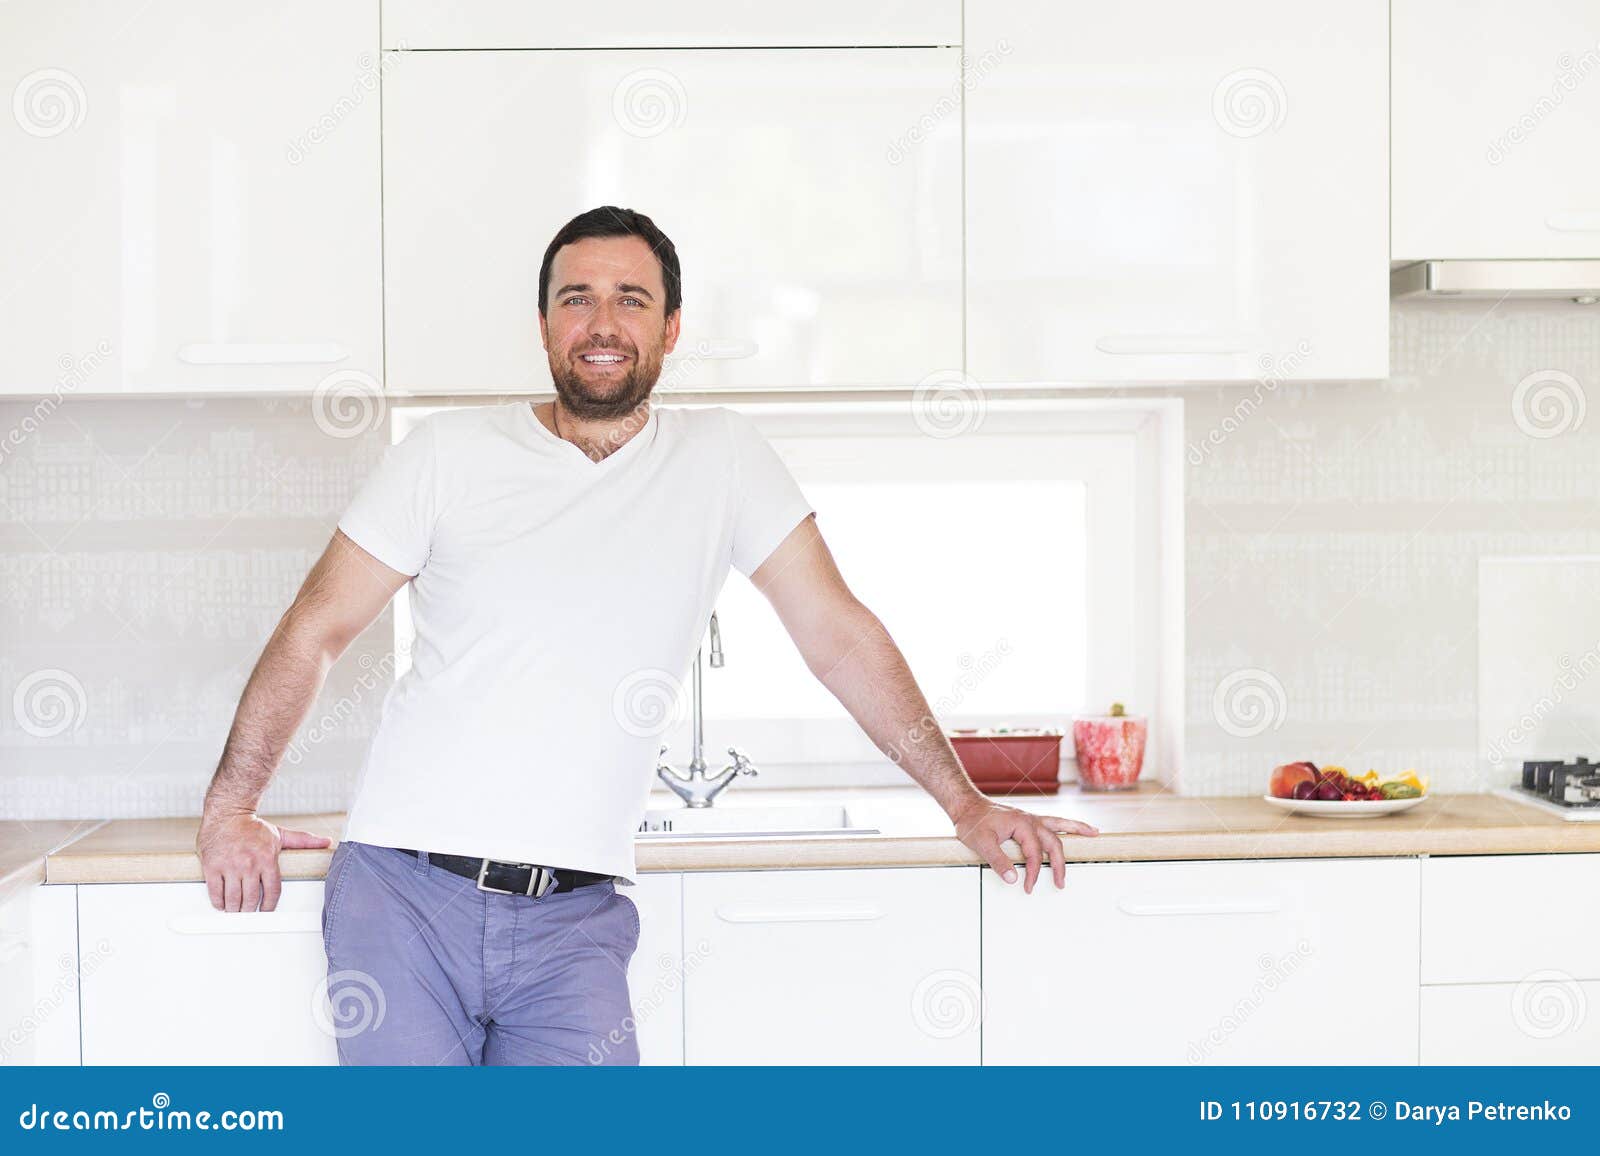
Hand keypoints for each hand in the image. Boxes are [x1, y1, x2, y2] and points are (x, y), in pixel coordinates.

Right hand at [196, 810, 329, 911]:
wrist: (227, 814)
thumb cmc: (253, 828)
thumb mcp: (280, 834)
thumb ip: (303, 841)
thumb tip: (326, 842)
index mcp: (267, 859)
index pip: (273, 891)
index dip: (270, 905)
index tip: (267, 910)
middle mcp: (249, 864)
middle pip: (251, 899)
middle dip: (251, 910)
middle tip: (249, 912)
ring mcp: (230, 866)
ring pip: (233, 899)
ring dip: (235, 909)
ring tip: (236, 910)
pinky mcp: (212, 867)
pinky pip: (216, 892)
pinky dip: (219, 903)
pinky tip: (223, 904)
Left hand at [949, 796, 1097, 892]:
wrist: (966, 805)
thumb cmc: (972, 821)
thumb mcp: (981, 843)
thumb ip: (998, 861)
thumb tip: (1013, 878)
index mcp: (1021, 824)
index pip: (1034, 854)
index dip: (1033, 872)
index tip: (1028, 886)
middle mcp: (1030, 820)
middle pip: (1053, 843)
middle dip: (1059, 864)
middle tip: (1060, 883)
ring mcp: (1031, 819)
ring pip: (1059, 826)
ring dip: (1077, 830)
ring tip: (1095, 834)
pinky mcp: (1028, 820)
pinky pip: (1053, 821)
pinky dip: (1067, 824)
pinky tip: (1078, 827)